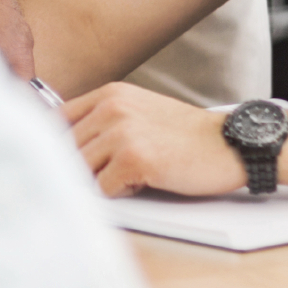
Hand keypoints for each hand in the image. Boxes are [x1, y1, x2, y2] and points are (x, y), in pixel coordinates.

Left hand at [63, 83, 246, 196]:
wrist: (229, 143)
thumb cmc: (187, 135)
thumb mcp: (139, 110)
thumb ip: (103, 119)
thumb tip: (63, 142)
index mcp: (109, 94)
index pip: (57, 120)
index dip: (58, 144)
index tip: (61, 159)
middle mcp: (111, 109)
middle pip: (67, 149)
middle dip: (85, 167)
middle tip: (115, 170)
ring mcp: (121, 134)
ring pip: (82, 170)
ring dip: (104, 180)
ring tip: (134, 172)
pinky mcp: (134, 160)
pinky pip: (104, 188)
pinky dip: (121, 192)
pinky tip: (145, 180)